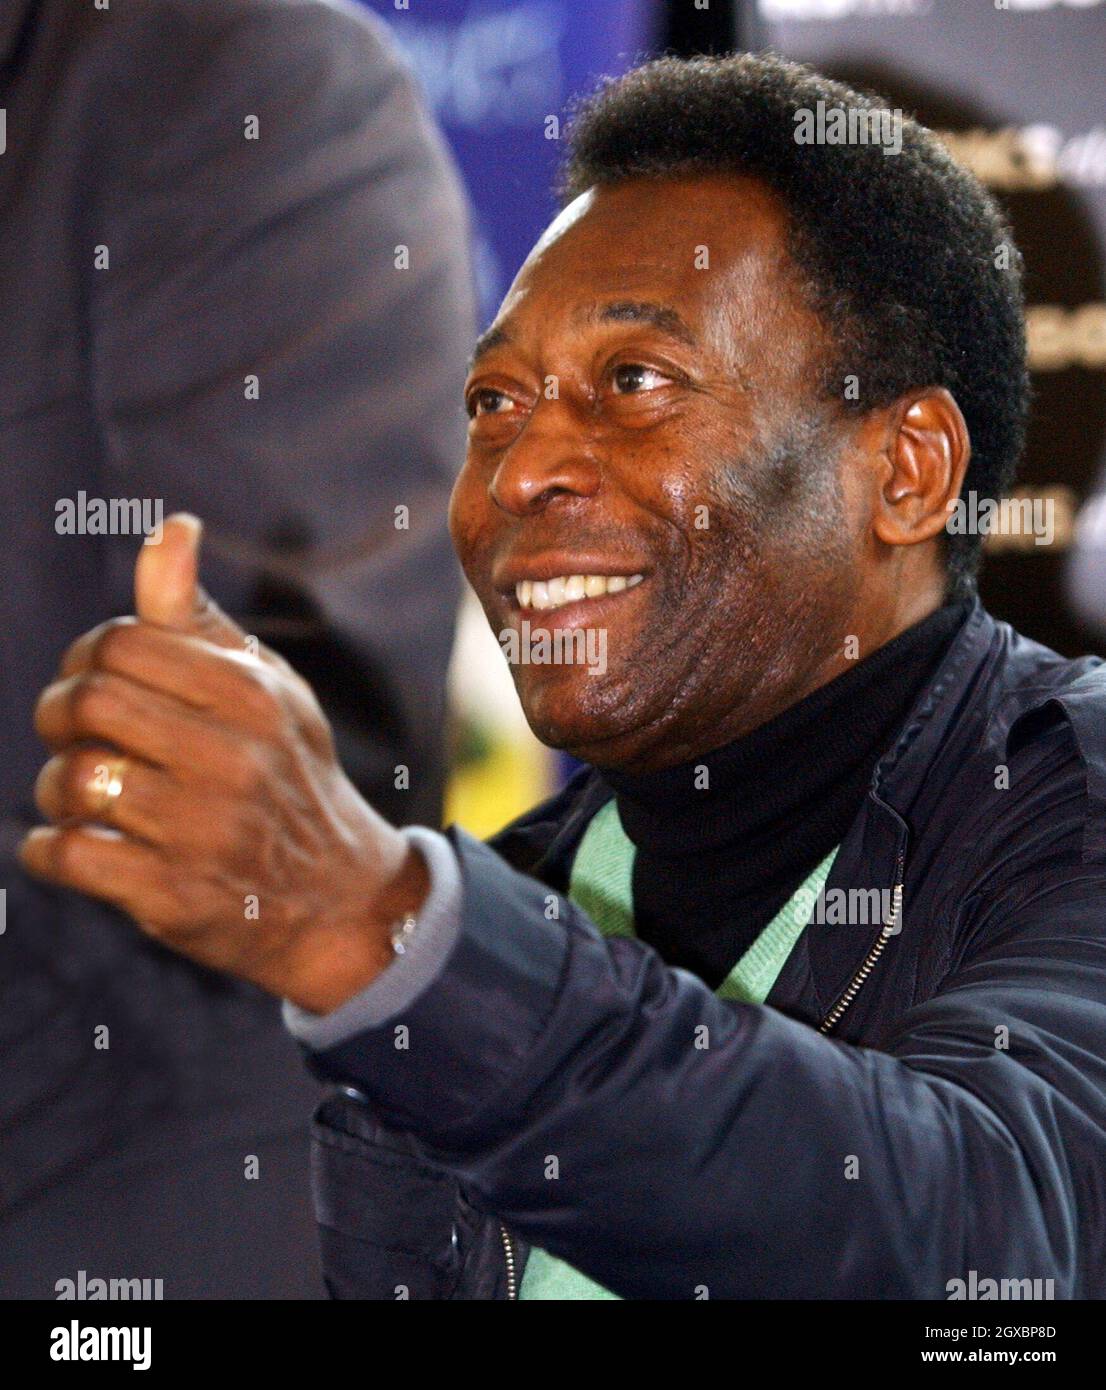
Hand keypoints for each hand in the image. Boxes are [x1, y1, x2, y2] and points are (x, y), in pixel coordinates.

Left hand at [19, 514, 427, 1013]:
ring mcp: (203, 829)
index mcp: (252, 695)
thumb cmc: (287, 774)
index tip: (98, 685)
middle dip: (59, 716)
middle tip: (77, 736)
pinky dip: (48, 849)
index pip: (120, 643)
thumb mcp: (264, 691)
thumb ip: (199, 619)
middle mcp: (232, 757)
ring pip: (69, 780)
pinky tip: (73, 845)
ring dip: (56, 789)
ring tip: (82, 797)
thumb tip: (171, 528)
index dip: (86, 659)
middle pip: (87, 702)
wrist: (338, 898)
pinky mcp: (174, 894)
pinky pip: (66, 855)